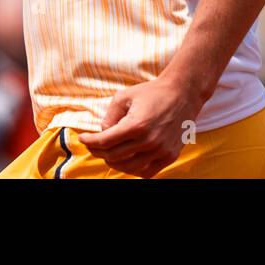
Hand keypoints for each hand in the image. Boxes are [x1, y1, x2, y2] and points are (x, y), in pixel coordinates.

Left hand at [79, 73, 206, 177]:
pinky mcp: (170, 156)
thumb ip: (110, 116)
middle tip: (93, 145)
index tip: (82, 139)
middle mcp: (149, 141)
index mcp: (136, 125)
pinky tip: (127, 160)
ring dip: (114, 162)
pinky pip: (146, 172)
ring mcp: (161, 151)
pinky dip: (133, 169)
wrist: (183, 94)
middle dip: (98, 151)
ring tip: (108, 153)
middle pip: (114, 156)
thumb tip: (103, 133)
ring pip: (128, 167)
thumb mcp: (125, 96)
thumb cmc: (152, 92)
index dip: (90, 142)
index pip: (105, 142)